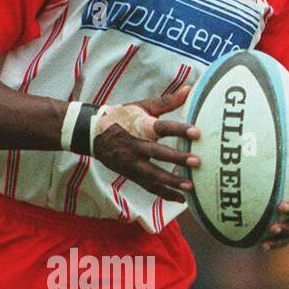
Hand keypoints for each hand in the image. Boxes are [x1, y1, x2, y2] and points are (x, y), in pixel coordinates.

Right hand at [91, 82, 199, 202]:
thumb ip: (167, 101)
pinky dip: (165, 194)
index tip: (197, 132)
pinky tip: (181, 199)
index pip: (161, 128)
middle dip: (177, 159)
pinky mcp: (131, 175)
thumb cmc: (122, 117)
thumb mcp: (142, 106)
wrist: (91, 134)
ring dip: (172, 182)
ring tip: (191, 187)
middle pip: (158, 154)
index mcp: (140, 126)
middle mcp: (135, 146)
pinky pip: (149, 187)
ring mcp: (131, 163)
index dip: (179, 129)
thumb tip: (189, 89)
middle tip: (197, 162)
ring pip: (153, 175)